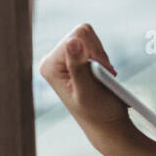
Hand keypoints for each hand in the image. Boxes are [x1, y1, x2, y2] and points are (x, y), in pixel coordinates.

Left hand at [39, 23, 129, 145]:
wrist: (105, 123)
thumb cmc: (97, 112)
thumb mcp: (87, 91)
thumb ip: (78, 67)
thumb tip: (72, 41)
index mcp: (49, 66)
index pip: (76, 36)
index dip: (94, 50)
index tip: (101, 70)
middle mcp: (52, 59)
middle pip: (81, 32)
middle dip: (98, 51)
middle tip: (103, 73)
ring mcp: (63, 57)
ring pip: (87, 35)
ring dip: (100, 54)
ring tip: (102, 74)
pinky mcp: (74, 57)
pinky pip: (91, 41)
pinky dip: (101, 55)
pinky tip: (101, 72)